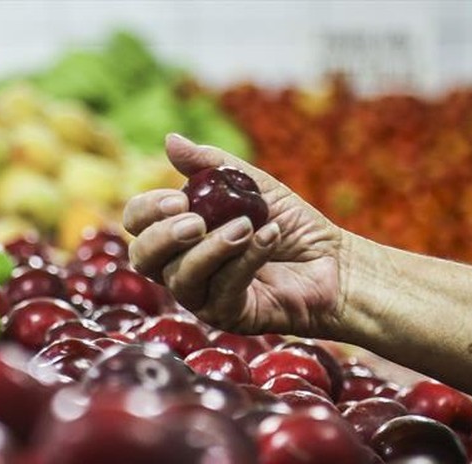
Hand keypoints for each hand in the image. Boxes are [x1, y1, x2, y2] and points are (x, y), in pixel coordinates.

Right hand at [124, 134, 347, 336]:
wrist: (333, 261)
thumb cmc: (289, 224)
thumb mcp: (250, 185)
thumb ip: (210, 164)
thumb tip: (170, 140)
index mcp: (177, 235)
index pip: (138, 224)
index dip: (147, 211)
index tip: (179, 198)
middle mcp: (180, 268)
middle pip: (143, 258)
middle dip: (165, 236)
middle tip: (197, 220)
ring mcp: (201, 296)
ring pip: (181, 278)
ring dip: (213, 248)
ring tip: (246, 225)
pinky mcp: (228, 316)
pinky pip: (222, 290)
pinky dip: (245, 260)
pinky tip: (268, 238)